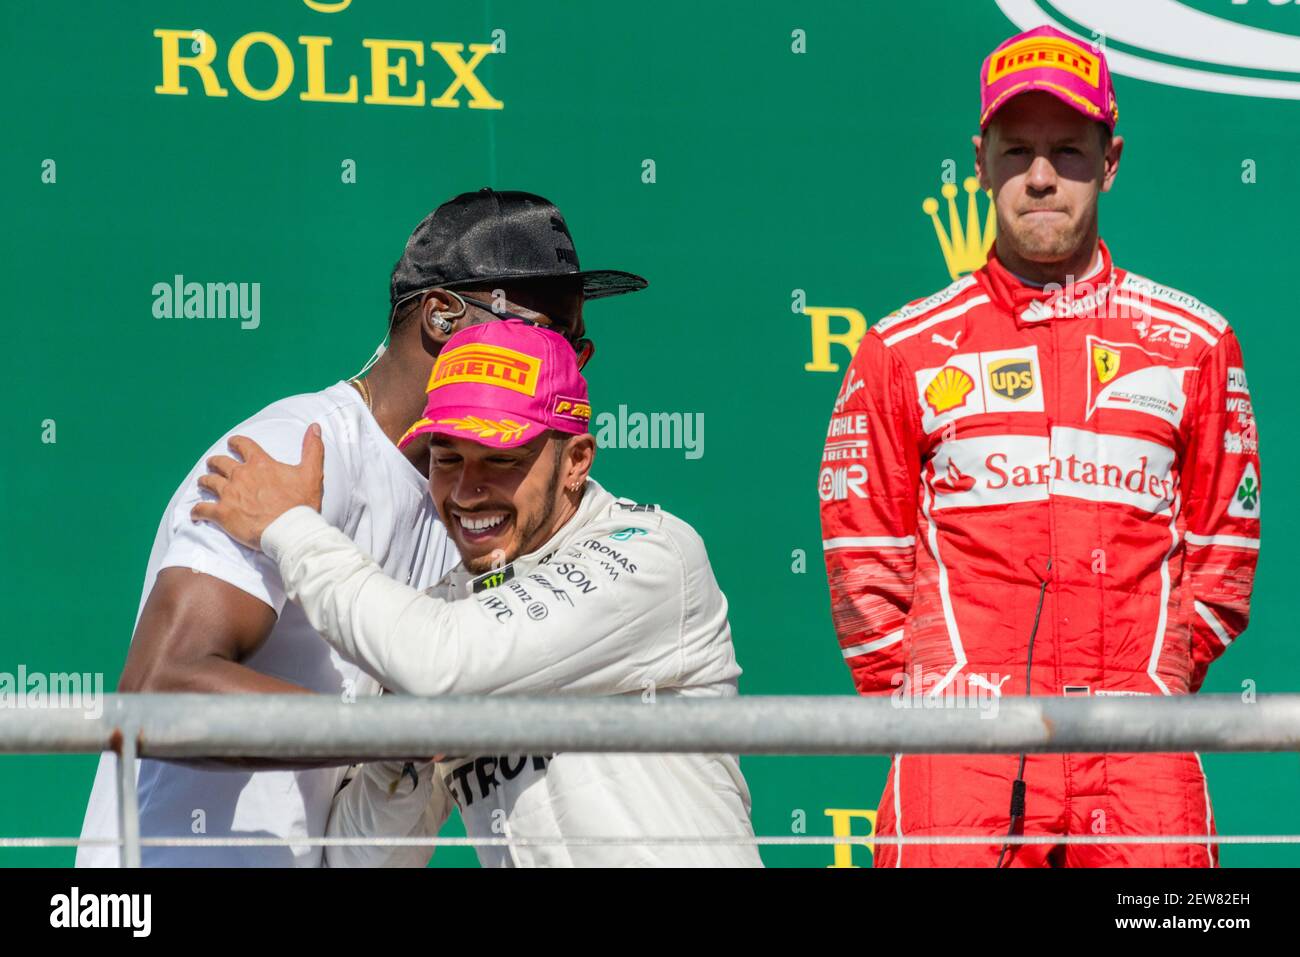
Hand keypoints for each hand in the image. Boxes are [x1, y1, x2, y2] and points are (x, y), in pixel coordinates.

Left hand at [191, 425, 324, 550]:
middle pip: (220, 463)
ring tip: (203, 483)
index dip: (236, 443)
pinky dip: (197, 511)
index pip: (243, 445)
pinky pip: (202, 509)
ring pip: (208, 482)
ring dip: (205, 481)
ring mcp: (230, 494)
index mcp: (260, 464)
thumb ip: (312, 448)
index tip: (232, 443)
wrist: (290, 530)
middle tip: (214, 465)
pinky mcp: (222, 514)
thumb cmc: (301, 504)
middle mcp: (241, 476)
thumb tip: (315, 426)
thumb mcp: (311, 473)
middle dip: (216, 463)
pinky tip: (196, 513)